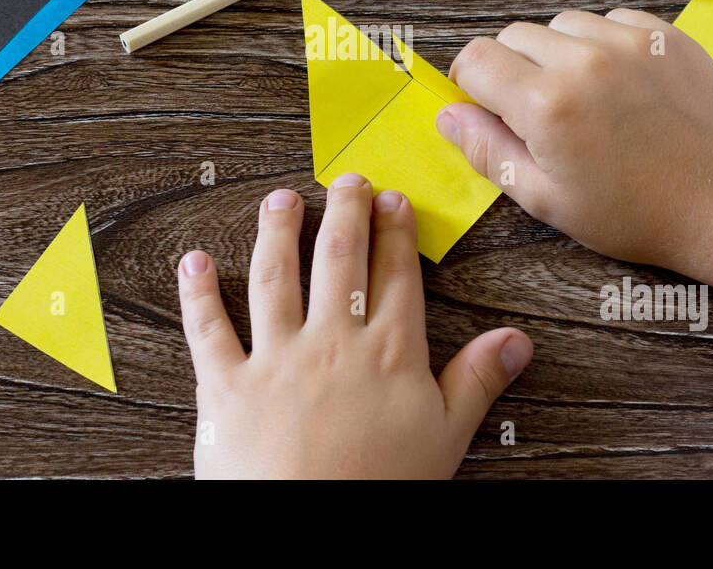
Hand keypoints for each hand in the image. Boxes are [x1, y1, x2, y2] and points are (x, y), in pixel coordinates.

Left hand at [177, 174, 532, 478]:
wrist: (309, 532)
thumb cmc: (381, 490)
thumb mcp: (444, 439)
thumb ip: (475, 382)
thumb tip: (517, 340)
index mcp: (387, 354)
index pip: (394, 276)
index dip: (395, 232)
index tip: (393, 200)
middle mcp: (331, 342)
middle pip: (339, 259)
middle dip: (345, 212)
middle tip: (348, 180)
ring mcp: (275, 360)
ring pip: (276, 277)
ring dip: (278, 232)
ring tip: (281, 200)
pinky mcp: (226, 387)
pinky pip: (209, 329)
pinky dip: (198, 293)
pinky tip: (195, 261)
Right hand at [438, 9, 712, 272]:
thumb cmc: (635, 214)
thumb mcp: (547, 199)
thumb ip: (488, 150)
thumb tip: (447, 115)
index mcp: (547, 104)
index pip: (475, 59)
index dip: (470, 84)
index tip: (487, 107)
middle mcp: (583, 59)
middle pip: (513, 35)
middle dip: (512, 69)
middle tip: (539, 114)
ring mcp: (629, 39)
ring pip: (560, 24)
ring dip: (557, 52)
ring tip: (583, 98)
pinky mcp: (665, 33)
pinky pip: (609, 19)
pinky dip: (602, 44)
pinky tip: (620, 85)